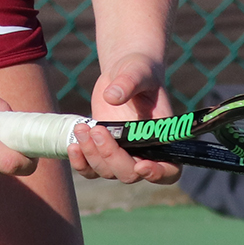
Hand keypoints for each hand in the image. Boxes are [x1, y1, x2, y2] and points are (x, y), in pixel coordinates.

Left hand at [69, 53, 181, 184]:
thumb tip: (112, 97)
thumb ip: (129, 83)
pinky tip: (74, 144)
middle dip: (111, 156)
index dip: (158, 174)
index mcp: (161, 137)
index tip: (141, 165)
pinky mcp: (102, 150)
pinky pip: (90, 169)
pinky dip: (80, 162)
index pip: (169, 169)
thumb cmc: (139, 70)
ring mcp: (122, 153)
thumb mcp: (138, 71)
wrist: (122, 71)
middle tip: (97, 130)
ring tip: (81, 128)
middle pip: (130, 173)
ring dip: (92, 155)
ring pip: (107, 172)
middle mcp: (143, 151)